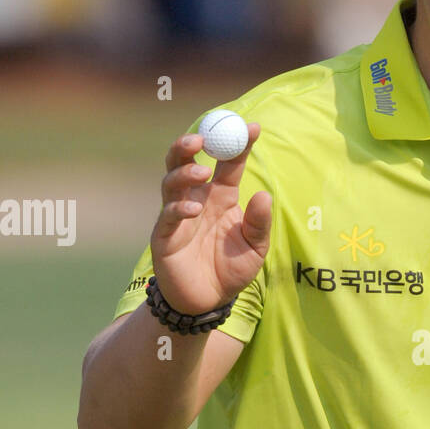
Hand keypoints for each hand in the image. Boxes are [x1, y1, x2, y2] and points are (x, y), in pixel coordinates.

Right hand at [150, 122, 270, 314]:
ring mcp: (177, 215)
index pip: (228, 162)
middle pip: (186, 160)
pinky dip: (179, 207)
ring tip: (202, 170)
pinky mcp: (165, 235)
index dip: (238, 143)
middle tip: (203, 137)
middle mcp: (197, 198)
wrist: (208, 301)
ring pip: (171, 181)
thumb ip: (259, 223)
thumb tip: (264, 196)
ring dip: (184, 171)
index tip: (252, 127)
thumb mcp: (255, 247)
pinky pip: (168, 215)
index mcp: (221, 196)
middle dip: (190, 144)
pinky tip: (193, 208)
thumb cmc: (231, 269)